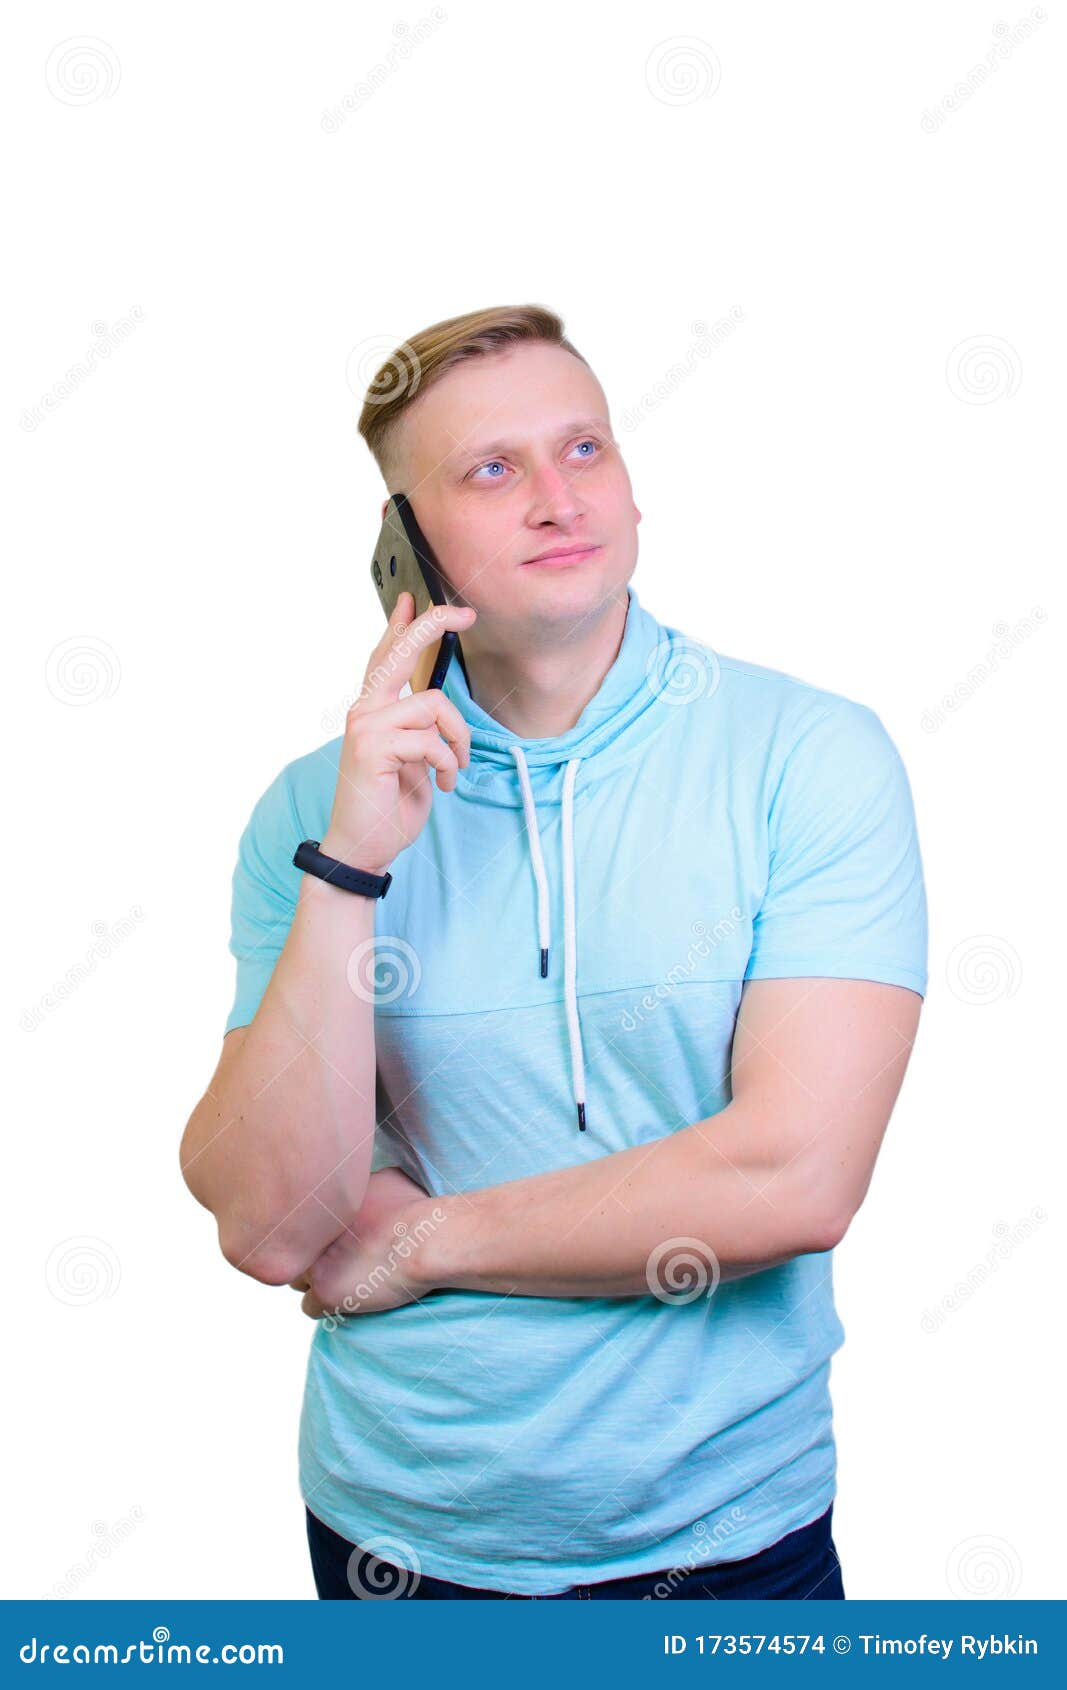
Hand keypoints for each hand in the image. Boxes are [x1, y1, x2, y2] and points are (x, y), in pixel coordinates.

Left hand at [290, 1167, 438, 1320]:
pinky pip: (310, 1307)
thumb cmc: (415, 1209)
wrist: (426, 1240)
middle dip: (314, 1256)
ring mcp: (315, 1264)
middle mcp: (311, 1233)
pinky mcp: (326, 1292)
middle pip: (296, 1251)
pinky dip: (327, 1306)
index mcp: (322, 1205)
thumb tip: (355, 1186)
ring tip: (342, 1281)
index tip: (336, 1240)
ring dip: (316, 1282)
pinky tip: (346, 1298)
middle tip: (337, 1260)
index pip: (300, 1223)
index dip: (318, 1234)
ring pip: (297, 1281)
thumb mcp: (383, 1179)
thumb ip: (357, 1185)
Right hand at [321, 592, 476, 874]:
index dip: (403, 627)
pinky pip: (431, 740)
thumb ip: (419, 729)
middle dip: (432, 627)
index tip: (418, 600)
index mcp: (373, 710)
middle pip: (400, 652)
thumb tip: (441, 710)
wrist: (364, 846)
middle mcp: (365, 710)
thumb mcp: (413, 759)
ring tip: (453, 769)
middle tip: (464, 613)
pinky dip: (447, 764)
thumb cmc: (388, 804)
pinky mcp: (373, 746)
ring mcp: (366, 726)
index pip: (386, 657)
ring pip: (434, 705)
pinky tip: (441, 784)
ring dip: (457, 740)